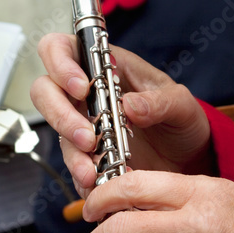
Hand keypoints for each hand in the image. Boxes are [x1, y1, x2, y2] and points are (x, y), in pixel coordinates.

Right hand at [30, 33, 213, 198]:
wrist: (189, 159)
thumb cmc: (181, 119)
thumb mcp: (181, 104)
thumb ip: (159, 101)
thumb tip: (131, 105)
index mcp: (103, 66)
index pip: (60, 49)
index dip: (60, 64)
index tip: (82, 89)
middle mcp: (85, 94)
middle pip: (45, 91)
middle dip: (60, 115)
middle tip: (88, 137)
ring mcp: (83, 126)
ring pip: (57, 133)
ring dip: (72, 153)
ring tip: (93, 171)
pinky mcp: (86, 157)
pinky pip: (73, 165)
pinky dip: (83, 176)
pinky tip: (100, 183)